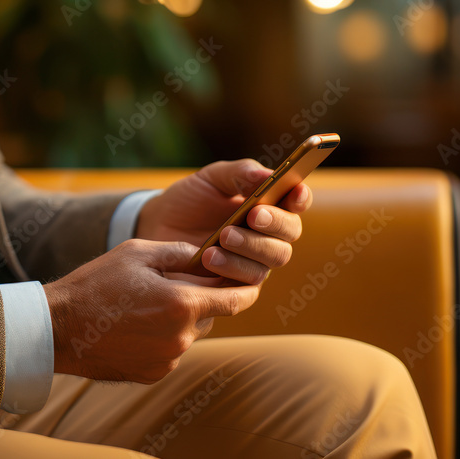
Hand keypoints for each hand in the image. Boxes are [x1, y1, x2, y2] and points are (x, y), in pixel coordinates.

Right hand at [44, 239, 258, 382]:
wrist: (60, 327)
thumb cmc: (96, 284)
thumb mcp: (138, 253)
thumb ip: (179, 252)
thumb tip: (206, 253)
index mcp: (182, 304)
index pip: (236, 299)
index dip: (247, 288)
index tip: (251, 280)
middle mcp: (181, 337)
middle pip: (210, 314)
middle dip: (200, 298)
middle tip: (174, 282)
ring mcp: (167, 359)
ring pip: (189, 333)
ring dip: (180, 318)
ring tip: (147, 302)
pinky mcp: (153, 373)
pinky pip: (171, 350)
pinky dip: (163, 336)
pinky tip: (136, 323)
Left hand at [135, 159, 312, 284]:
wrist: (157, 227)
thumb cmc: (190, 200)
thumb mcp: (210, 179)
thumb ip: (238, 174)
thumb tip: (267, 175)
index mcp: (269, 203)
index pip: (297, 201)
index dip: (301, 197)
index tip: (294, 192)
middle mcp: (269, 234)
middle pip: (290, 233)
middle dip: (274, 223)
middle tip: (252, 216)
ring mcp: (256, 260)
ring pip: (272, 260)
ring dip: (250, 247)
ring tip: (222, 237)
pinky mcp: (237, 284)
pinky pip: (248, 283)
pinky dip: (232, 269)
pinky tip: (209, 257)